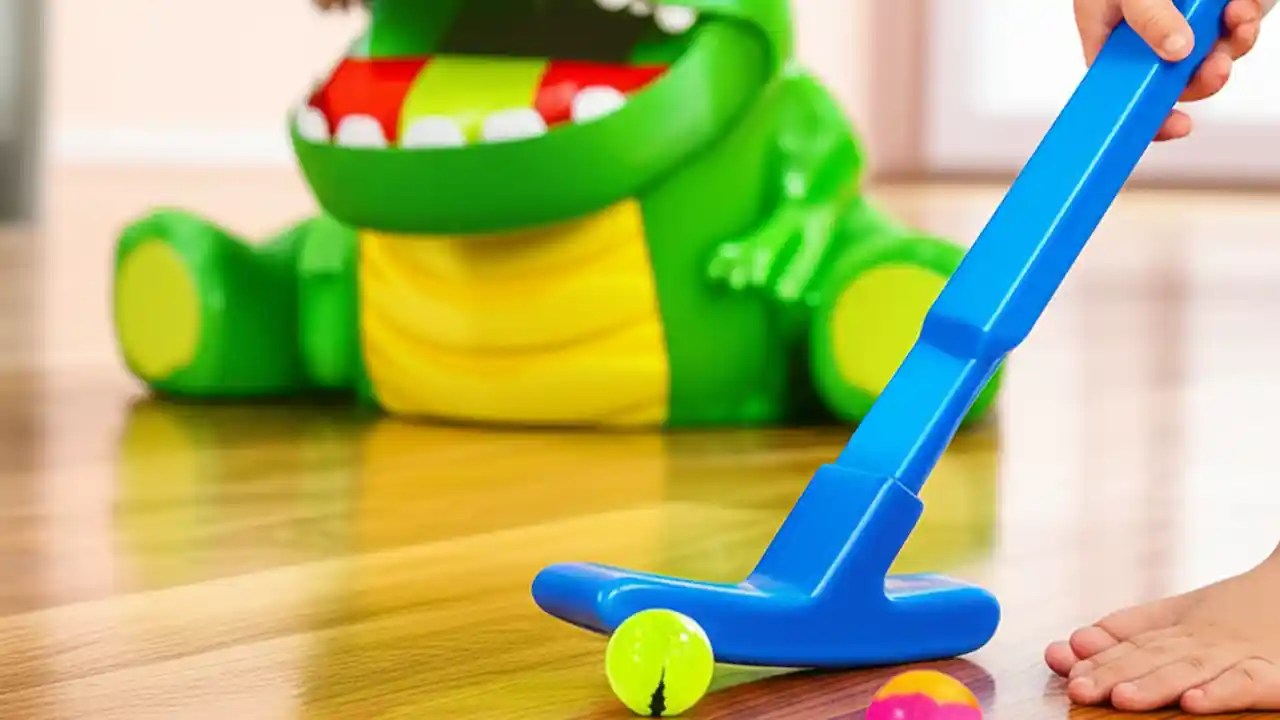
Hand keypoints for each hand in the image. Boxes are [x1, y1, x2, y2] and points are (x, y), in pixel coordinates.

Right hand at [1074, 0, 1264, 139]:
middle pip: (1176, 81)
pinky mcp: (1216, 13)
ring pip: (1212, 57)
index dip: (1150, 116)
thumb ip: (1147, 18)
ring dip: (1233, 45)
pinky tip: (1241, 6)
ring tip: (1238, 18)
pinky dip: (1243, 21)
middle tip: (1217, 67)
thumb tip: (1176, 51)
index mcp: (1112, 41)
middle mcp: (1148, 39)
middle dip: (1204, 79)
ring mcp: (1185, 26)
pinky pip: (1235, 30)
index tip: (1176, 125)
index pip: (1125, 93)